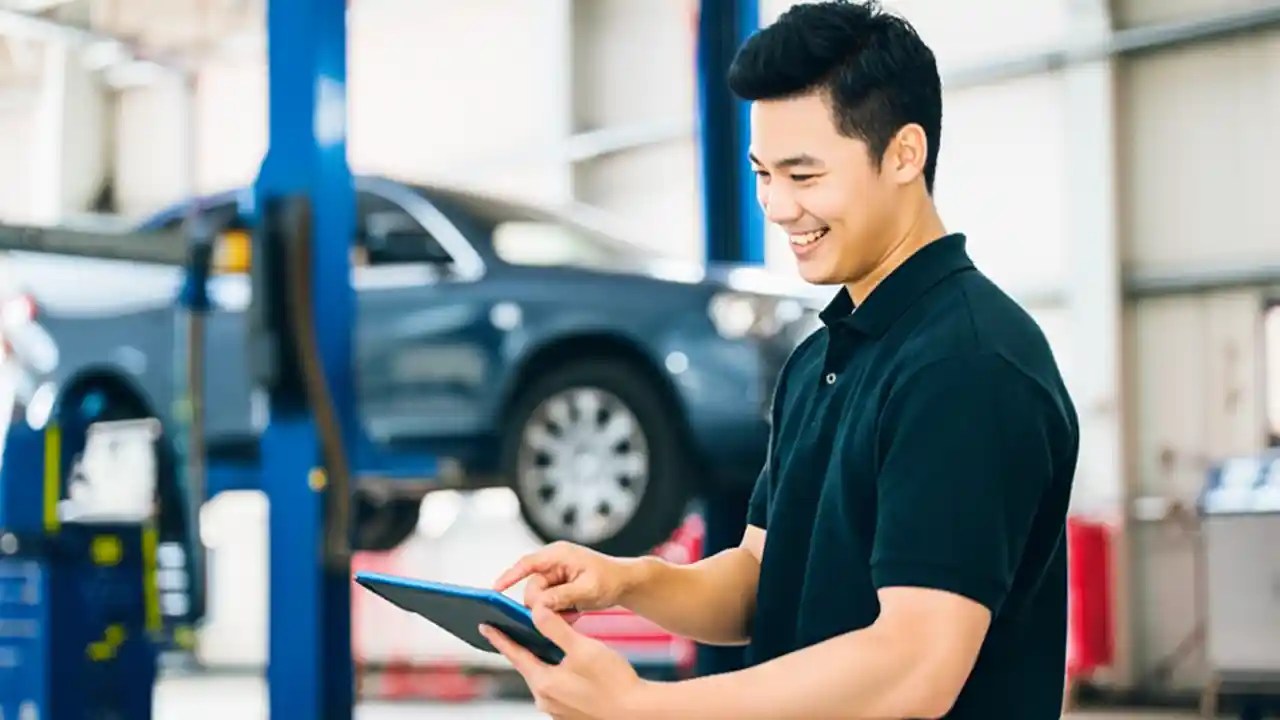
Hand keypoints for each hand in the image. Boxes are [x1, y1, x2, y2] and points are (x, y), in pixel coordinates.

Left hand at [480, 605, 651, 718]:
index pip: (514, 654)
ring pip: (545, 678)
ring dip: (545, 661)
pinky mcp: (571, 714)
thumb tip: (535, 611)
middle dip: (525, 648)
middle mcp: (545, 699)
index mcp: (543, 682)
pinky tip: (570, 667)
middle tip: (517, 630)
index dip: (499, 638)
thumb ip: (555, 628)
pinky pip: (558, 689)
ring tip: (548, 645)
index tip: (485, 626)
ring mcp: (558, 710)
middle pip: (529, 666)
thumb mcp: (583, 647)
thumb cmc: (613, 681)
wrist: (637, 712)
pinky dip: (558, 674)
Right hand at [493, 541, 638, 617]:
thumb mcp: (588, 589)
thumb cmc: (610, 579)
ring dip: (554, 610)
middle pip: (532, 588)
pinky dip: (560, 611)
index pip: (527, 564)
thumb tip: (538, 605)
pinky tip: (576, 611)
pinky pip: (549, 603)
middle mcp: (552, 562)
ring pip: (540, 599)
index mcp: (558, 554)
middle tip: (565, 613)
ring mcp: (554, 575)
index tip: (495, 590)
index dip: (509, 576)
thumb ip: (563, 596)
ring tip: (575, 611)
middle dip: (544, 605)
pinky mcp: (557, 587)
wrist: (625, 582)